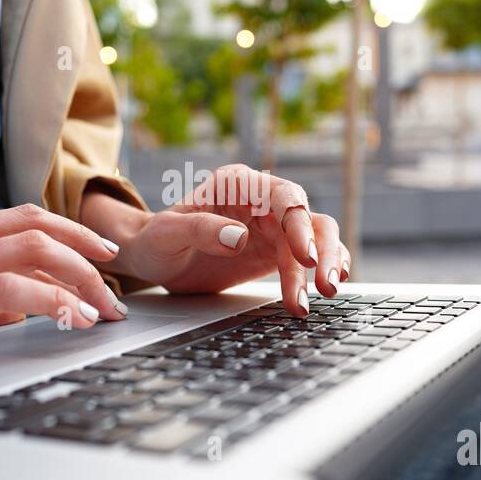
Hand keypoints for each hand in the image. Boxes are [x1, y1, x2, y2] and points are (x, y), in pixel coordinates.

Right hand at [0, 204, 126, 382]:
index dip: (75, 234)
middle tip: (118, 294)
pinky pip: (5, 292)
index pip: (25, 220)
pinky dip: (48, 301)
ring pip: (33, 253)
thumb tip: (17, 314)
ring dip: (82, 281)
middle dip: (91, 258)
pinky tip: (69, 319)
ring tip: (105, 311)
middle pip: (40, 230)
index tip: (106, 260)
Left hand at [83, 164, 350, 316]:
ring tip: (326, 294)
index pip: (282, 196)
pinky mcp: (275, 251)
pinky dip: (321, 270)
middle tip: (326, 284)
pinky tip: (326, 288)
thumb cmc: (155, 240)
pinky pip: (308, 257)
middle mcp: (261, 201)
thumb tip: (238, 236)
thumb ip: (199, 229)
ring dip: (327, 264)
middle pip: (307, 218)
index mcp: (237, 185)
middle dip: (322, 249)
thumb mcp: (167, 235)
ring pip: (315, 238)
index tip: (305, 257)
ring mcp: (271, 226)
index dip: (298, 225)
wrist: (153, 259)